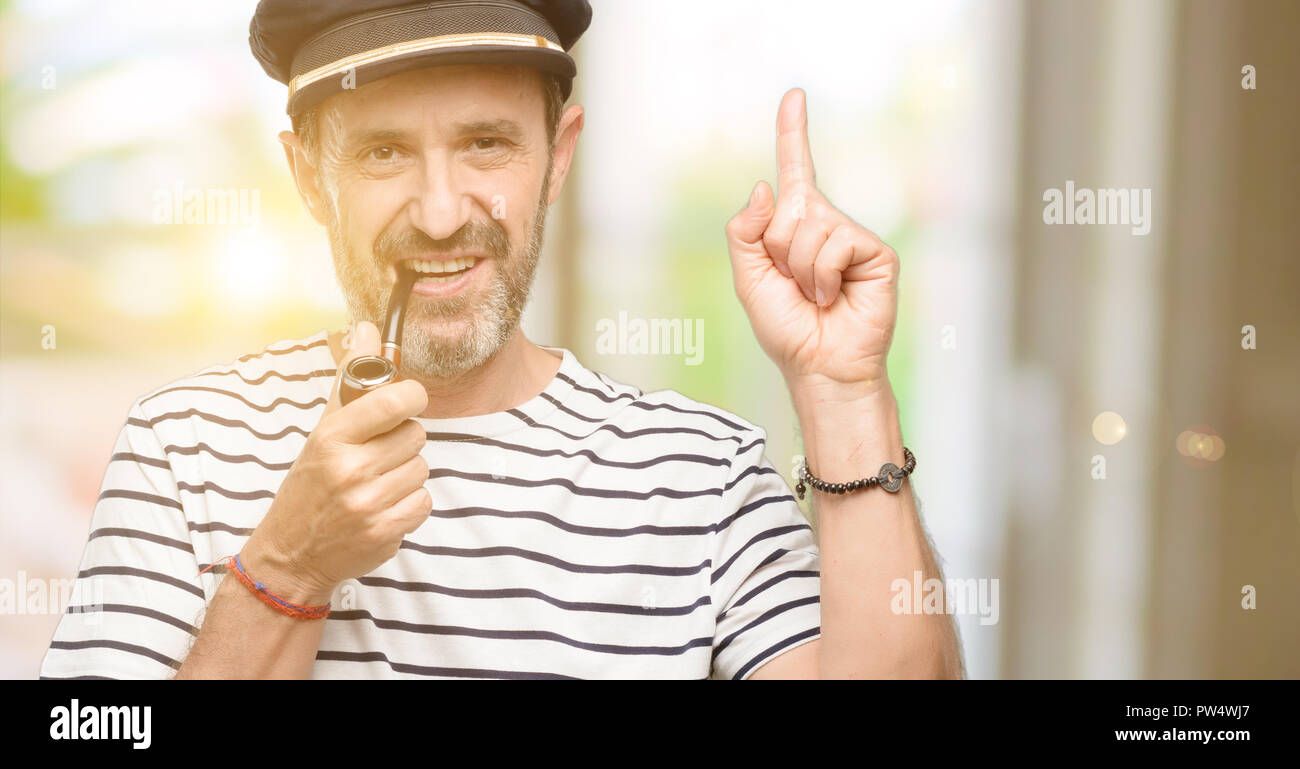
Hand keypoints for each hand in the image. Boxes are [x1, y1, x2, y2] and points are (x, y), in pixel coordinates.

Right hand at [242, 321, 430, 602]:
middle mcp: (350, 469)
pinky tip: (382, 507)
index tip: (407, 402)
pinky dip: (409, 505)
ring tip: (375, 484)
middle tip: (376, 455)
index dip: (412, 397)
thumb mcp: (323, 429)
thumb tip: (367, 328)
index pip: (395, 400)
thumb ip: (350, 379)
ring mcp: (368, 504)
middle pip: (416, 435)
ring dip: (405, 475)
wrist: (292, 554)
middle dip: (401, 443)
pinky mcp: (385, 533)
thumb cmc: (310, 484)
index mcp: (332, 436)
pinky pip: (424, 502)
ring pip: (422, 468)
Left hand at [725, 88, 900, 397]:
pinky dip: (823, 275)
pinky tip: (833, 297)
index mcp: (794, 226)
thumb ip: (745, 232)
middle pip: (789, 205)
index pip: (795, 171)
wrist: (819, 367)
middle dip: (778, 249)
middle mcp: (825, 223)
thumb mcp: (748, 279)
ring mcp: (852, 236)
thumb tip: (766, 186)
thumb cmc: (787, 329)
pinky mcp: (875, 252)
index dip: (792, 133)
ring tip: (814, 296)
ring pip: (809, 226)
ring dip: (800, 268)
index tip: (793, 96)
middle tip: (793, 285)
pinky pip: (834, 242)